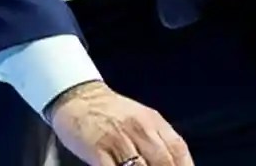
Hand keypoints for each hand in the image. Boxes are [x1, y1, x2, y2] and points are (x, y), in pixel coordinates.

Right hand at [48, 81, 192, 165]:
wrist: (78, 97)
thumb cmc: (112, 113)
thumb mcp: (141, 120)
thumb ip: (158, 141)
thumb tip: (173, 164)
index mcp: (154, 122)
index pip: (178, 150)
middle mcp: (139, 129)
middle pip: (163, 162)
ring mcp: (118, 139)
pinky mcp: (98, 149)